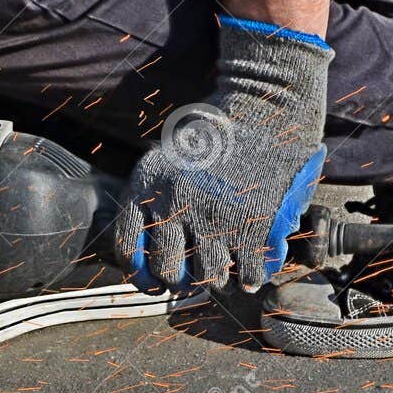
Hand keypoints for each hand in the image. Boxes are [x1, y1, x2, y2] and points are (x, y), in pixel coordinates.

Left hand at [115, 17, 332, 291]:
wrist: (262, 110)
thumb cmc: (212, 137)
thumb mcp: (164, 158)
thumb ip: (150, 197)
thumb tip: (143, 251)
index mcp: (147, 186)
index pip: (129, 248)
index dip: (139, 275)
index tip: (151, 282)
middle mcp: (175, 203)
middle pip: (169, 271)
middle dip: (181, 281)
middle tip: (191, 278)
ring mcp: (214, 216)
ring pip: (209, 277)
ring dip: (217, 280)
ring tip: (222, 271)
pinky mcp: (252, 224)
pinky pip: (247, 272)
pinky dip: (250, 278)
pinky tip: (250, 271)